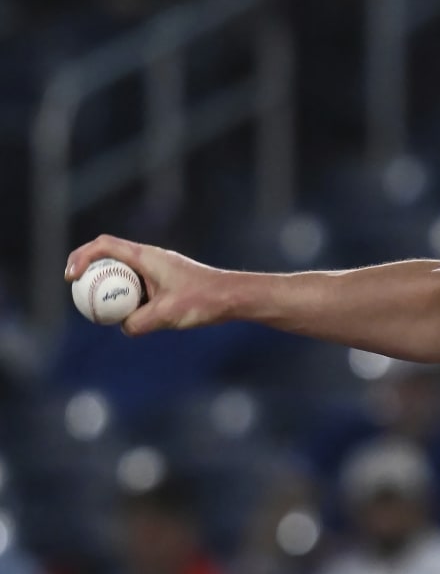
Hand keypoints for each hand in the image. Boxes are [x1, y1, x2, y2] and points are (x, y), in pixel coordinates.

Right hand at [65, 235, 230, 334]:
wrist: (233, 297)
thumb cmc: (204, 300)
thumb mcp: (167, 315)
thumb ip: (139, 322)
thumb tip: (123, 328)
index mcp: (146, 256)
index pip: (104, 245)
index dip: (81, 257)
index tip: (72, 277)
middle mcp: (149, 258)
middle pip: (108, 257)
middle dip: (88, 272)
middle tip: (78, 295)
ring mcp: (156, 269)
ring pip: (122, 273)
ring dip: (108, 287)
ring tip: (99, 309)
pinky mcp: (163, 282)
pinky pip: (136, 286)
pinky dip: (126, 297)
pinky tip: (126, 316)